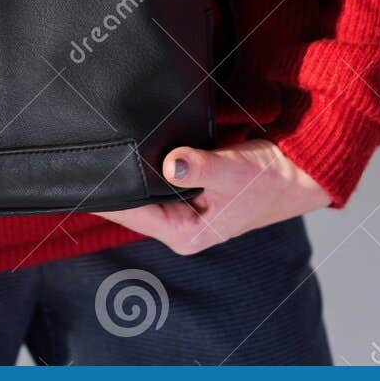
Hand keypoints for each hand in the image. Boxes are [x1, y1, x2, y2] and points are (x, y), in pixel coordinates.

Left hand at [97, 139, 330, 254]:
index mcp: (186, 234)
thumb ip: (200, 167)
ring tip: (100, 147)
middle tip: (86, 150)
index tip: (82, 172)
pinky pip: (154, 180)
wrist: (297, 171)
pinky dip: (143, 165)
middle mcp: (180, 226)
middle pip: (130, 204)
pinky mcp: (186, 191)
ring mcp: (182, 210)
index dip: (105, 194)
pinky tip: (128, 147)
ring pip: (140, 191)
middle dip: (111, 180)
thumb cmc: (270, 179)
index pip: (131, 214)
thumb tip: (171, 162)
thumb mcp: (234, 171)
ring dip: (127, 171)